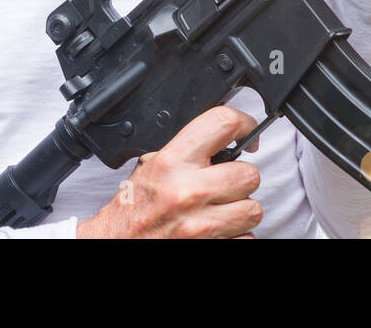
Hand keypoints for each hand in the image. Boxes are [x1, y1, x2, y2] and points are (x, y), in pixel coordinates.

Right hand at [75, 106, 262, 238]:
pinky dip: (236, 235)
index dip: (243, 123)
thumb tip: (223, 134)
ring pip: (253, 210)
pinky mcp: (211, 247)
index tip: (246, 131)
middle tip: (225, 182)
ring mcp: (201, 225)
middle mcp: (188, 192)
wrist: (117, 244)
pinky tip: (216, 229)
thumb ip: (187, 149)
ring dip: (240, 210)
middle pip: (249, 174)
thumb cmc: (134, 207)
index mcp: (172, 162)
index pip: (222, 124)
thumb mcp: (150, 165)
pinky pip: (246, 238)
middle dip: (240, 178)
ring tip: (219, 208)